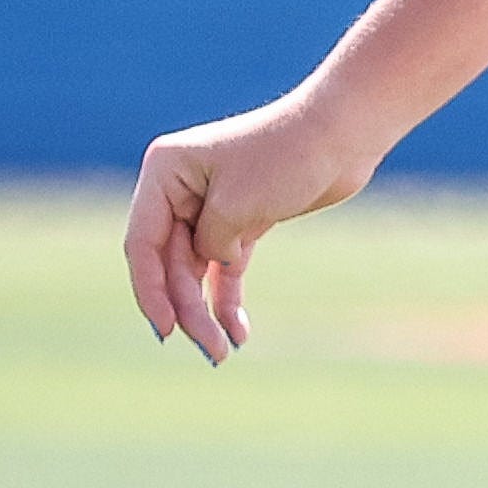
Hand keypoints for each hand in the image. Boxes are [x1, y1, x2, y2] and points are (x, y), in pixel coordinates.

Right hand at [124, 93, 381, 362]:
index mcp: (165, 171)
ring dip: (206, 311)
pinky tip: (238, 332)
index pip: (142, 242)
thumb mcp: (238, 208)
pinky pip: (225, 266)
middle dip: (186, 309)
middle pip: (170, 262)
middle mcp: (180, 187)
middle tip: (210, 352)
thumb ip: (209, 244)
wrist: (346, 134)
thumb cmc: (289, 157)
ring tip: (222, 352)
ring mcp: (211, 205)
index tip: (166, 330)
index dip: (149, 290)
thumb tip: (209, 266)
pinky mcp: (244, 218)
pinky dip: (228, 297)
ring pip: (197, 269)